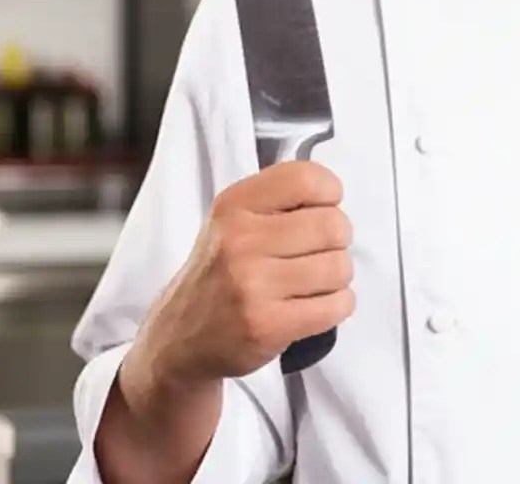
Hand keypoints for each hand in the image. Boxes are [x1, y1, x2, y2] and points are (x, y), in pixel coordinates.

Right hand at [133, 161, 355, 385]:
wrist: (180, 339)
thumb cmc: (220, 274)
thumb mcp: (233, 222)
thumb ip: (280, 201)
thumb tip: (334, 201)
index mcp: (234, 206)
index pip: (306, 179)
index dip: (329, 193)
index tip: (321, 209)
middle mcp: (240, 241)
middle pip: (333, 226)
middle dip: (338, 242)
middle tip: (318, 253)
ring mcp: (252, 285)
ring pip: (340, 267)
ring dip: (338, 278)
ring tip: (312, 283)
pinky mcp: (267, 326)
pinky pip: (338, 305)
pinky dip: (337, 305)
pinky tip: (314, 306)